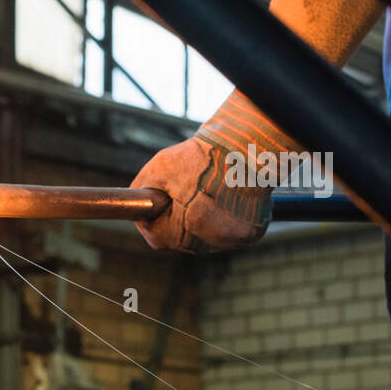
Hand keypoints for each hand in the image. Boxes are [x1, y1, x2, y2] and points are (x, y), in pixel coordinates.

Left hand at [132, 90, 285, 252]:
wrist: (248, 146)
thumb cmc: (201, 158)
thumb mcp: (158, 169)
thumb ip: (141, 190)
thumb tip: (137, 203)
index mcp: (183, 232)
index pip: (156, 236)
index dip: (153, 218)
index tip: (156, 203)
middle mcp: (209, 243)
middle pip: (183, 238)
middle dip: (179, 219)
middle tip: (184, 192)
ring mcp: (234, 240)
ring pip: (209, 234)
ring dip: (204, 219)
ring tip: (209, 189)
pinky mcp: (253, 233)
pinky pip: (233, 229)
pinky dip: (229, 215)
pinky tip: (229, 193)